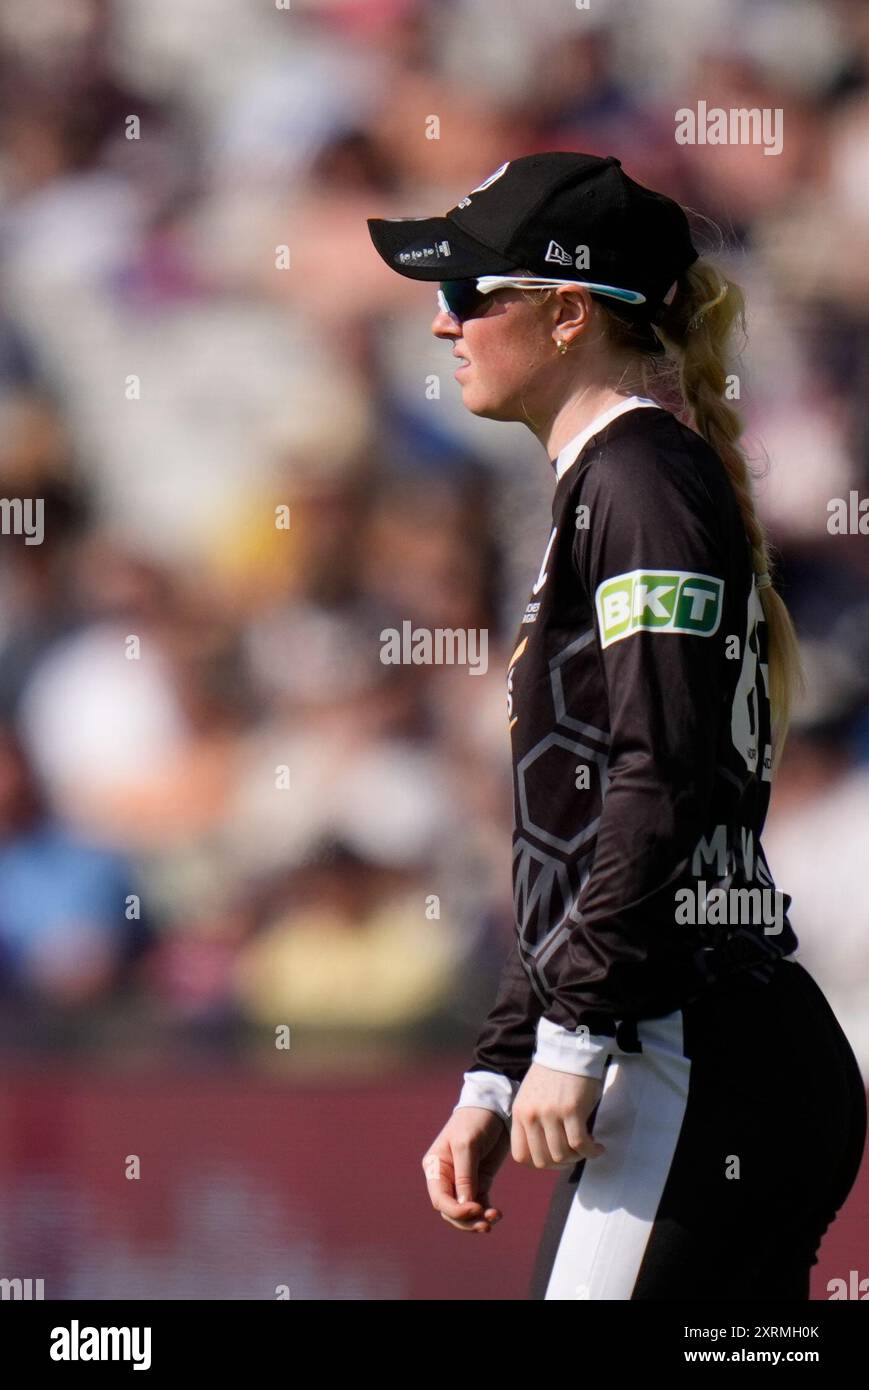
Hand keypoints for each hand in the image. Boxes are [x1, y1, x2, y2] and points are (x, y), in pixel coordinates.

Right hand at [422, 1107, 510, 1232]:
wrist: (495, 1107)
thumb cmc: (475, 1120)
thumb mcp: (467, 1145)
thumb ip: (464, 1176)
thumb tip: (464, 1206)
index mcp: (435, 1167)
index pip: (439, 1199)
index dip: (455, 1211)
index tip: (475, 1209)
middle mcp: (446, 1177)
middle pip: (450, 1211)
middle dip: (467, 1220)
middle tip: (486, 1224)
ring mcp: (463, 1181)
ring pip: (465, 1211)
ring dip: (478, 1220)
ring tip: (495, 1218)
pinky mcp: (481, 1180)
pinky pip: (480, 1204)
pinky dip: (486, 1212)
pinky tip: (497, 1214)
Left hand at [511, 1061, 605, 1168]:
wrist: (568, 1048)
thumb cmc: (553, 1073)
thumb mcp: (531, 1097)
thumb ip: (533, 1121)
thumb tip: (545, 1148)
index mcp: (519, 1113)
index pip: (521, 1155)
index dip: (539, 1163)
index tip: (554, 1158)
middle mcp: (532, 1116)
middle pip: (542, 1160)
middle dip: (560, 1164)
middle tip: (574, 1156)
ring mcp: (551, 1114)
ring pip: (562, 1155)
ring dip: (578, 1158)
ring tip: (588, 1148)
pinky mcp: (572, 1110)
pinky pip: (580, 1144)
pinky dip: (591, 1151)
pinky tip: (598, 1147)